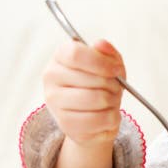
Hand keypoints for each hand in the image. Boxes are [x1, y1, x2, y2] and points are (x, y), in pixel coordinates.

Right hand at [43, 39, 125, 167]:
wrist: (95, 117)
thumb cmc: (101, 85)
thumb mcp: (109, 64)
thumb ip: (107, 52)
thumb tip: (101, 44)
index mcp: (60, 57)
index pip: (76, 54)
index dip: (102, 62)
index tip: (116, 70)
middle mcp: (51, 77)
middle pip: (92, 79)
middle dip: (113, 85)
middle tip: (115, 88)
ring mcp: (55, 102)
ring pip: (97, 99)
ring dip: (113, 101)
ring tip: (110, 101)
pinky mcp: (65, 124)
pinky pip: (99, 119)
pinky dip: (111, 118)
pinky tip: (106, 115)